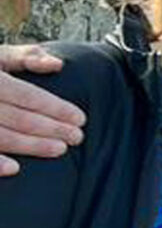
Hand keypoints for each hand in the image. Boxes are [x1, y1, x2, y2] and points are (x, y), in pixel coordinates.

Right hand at [0, 46, 84, 174]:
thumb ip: (22, 58)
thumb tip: (57, 64)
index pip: (26, 95)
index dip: (55, 107)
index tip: (81, 118)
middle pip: (16, 117)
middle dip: (50, 128)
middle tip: (77, 138)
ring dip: (30, 145)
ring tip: (59, 150)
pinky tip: (15, 169)